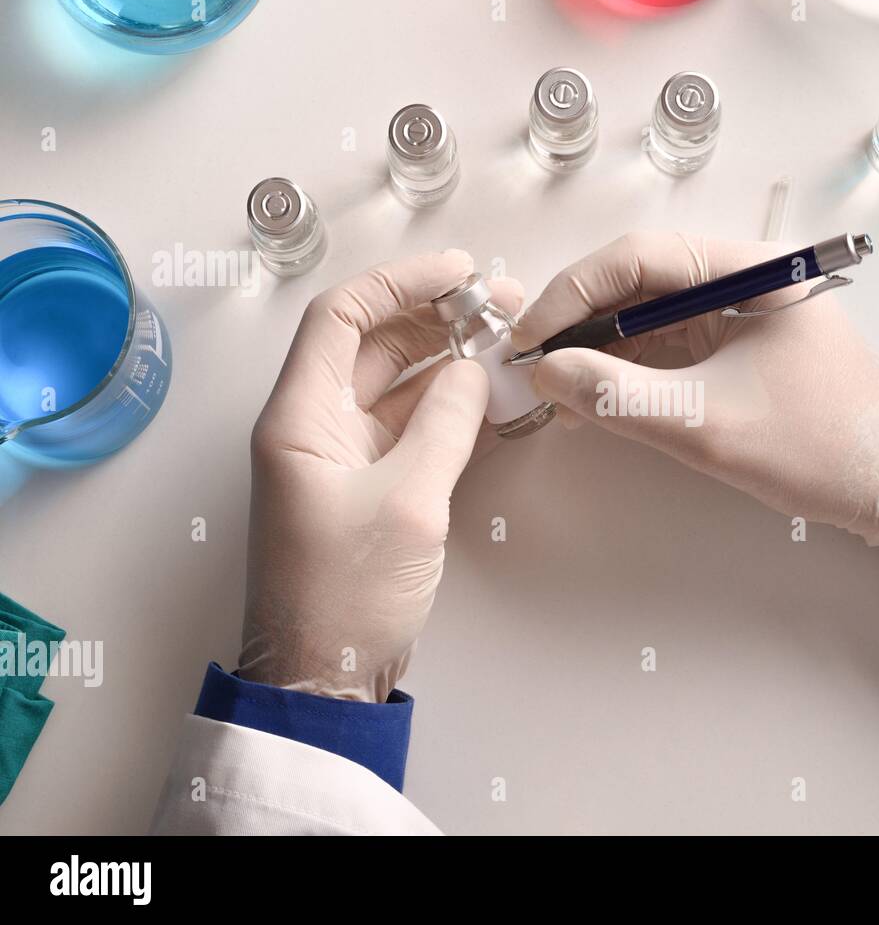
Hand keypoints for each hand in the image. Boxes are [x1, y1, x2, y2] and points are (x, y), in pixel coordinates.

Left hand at [239, 251, 522, 700]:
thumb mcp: (407, 502)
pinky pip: (412, 428)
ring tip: (508, 343)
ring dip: (448, 362)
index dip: (399, 283)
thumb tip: (475, 370)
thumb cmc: (345, 594)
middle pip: (375, 346)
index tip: (458, 271)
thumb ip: (446, 425)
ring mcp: (344, 458)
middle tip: (501, 306)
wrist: (324, 678)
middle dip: (436, 319)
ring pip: (398, 386)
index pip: (341, 317)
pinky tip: (494, 396)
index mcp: (299, 418)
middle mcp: (315, 427)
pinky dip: (450, 409)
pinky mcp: (371, 488)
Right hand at [514, 232, 878, 564]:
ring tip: (554, 386)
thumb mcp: (708, 425)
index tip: (529, 337)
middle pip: (639, 278)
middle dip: (580, 318)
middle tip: (531, 361)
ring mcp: (741, 312)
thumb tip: (546, 371)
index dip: (572, 292)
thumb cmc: (816, 449)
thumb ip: (620, 395)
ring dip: (599, 346)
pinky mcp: (738, 347)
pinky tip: (594, 393)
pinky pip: (669, 344)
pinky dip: (629, 367)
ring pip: (649, 312)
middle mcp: (744, 277)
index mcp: (751, 269)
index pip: (640, 255)